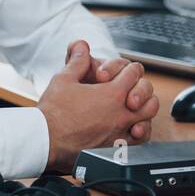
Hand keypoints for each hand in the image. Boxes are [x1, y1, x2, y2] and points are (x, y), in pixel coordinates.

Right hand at [40, 41, 158, 172]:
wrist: (45, 141)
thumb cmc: (53, 112)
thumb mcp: (64, 79)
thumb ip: (78, 61)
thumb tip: (82, 46)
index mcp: (111, 93)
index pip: (134, 72)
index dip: (128, 69)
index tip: (121, 72)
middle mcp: (120, 113)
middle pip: (149, 96)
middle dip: (142, 90)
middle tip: (130, 91)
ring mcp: (120, 132)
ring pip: (147, 119)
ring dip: (144, 111)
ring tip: (133, 109)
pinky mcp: (115, 148)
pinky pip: (139, 141)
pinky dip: (139, 133)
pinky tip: (130, 129)